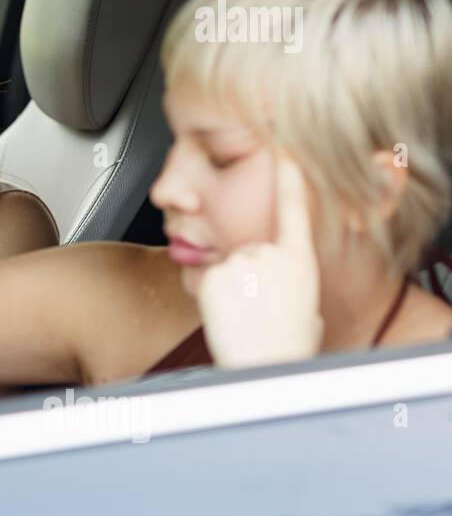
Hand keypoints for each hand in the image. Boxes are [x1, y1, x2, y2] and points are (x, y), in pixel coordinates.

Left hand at [199, 148, 322, 368]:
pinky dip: (215, 294)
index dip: (289, 175)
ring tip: (246, 314)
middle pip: (249, 250)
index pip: (295, 207)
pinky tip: (230, 314)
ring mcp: (242, 262)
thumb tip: (276, 275)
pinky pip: (210, 278)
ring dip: (232, 287)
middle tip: (258, 307)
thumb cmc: (288, 345)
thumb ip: (288, 278)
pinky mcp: (215, 274)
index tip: (284, 149)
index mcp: (299, 261)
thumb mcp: (304, 304)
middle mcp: (270, 255)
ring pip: (228, 265)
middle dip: (248, 275)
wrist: (266, 366)